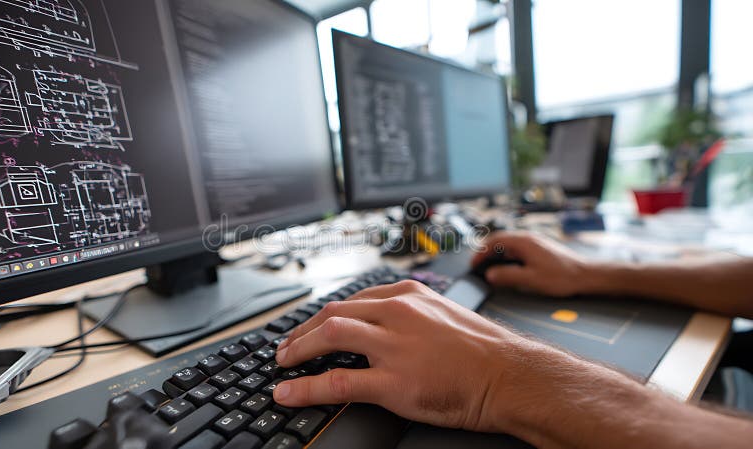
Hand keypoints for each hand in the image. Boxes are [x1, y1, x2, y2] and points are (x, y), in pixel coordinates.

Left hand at [272, 280, 528, 431]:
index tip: (309, 328)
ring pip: (329, 336)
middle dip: (302, 331)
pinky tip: (289, 394)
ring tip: (282, 364)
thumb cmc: (484, 351)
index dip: (323, 316)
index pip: (351, 300)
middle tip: (286, 347)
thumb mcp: (444, 315)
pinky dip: (306, 387)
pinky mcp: (396, 381)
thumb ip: (411, 316)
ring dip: (297, 350)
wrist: (511, 375)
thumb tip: (384, 328)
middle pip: (333, 313)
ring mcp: (395, 346)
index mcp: (408, 296)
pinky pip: (338, 381)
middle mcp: (397, 313)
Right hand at [473, 231, 589, 296]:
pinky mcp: (539, 249)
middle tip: (478, 266)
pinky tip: (508, 267)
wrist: (586, 275)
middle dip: (486, 252)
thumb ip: (508, 276)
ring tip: (490, 267)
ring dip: (497, 254)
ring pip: (509, 245)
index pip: (494, 241)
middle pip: (500, 240)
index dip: (481, 253)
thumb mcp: (531, 279)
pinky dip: (507, 256)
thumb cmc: (561, 276)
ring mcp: (534, 242)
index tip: (474, 265)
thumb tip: (490, 275)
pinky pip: (517, 249)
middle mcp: (528, 238)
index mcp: (523, 242)